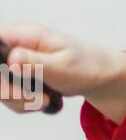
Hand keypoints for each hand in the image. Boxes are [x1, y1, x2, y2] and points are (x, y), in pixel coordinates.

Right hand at [0, 22, 125, 120]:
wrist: (101, 75)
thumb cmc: (87, 65)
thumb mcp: (62, 66)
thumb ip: (34, 63)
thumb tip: (11, 61)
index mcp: (23, 34)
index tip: (12, 81)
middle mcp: (16, 45)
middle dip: (10, 92)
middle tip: (36, 98)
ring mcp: (17, 61)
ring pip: (2, 87)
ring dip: (21, 101)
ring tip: (47, 99)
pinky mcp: (21, 76)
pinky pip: (11, 95)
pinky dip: (26, 104)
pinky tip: (45, 100)